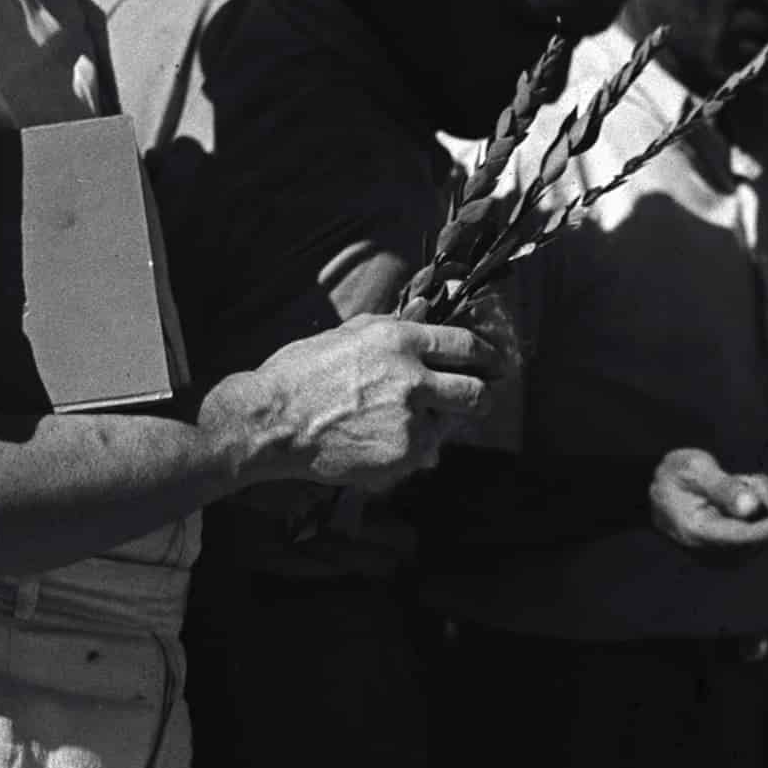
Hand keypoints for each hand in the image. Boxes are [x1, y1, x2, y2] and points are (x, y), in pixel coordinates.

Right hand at [234, 317, 496, 492]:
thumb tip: (426, 313)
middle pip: (476, 391)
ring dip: (435, 424)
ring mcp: (411, 419)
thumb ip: (394, 326)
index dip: (488, 356)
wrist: (273, 421)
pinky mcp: (403, 454)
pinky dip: (412, 449)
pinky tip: (380, 441)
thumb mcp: (348, 334)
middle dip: (483, 396)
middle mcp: (413, 378)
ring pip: (448, 425)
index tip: (494, 363)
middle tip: (479, 399)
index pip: (466, 346)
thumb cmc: (300, 374)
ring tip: (398, 423)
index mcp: (400, 340)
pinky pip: (425, 452)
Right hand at [649, 449, 767, 555]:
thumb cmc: (674, 475)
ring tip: (731, 484)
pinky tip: (735, 497)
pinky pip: (761, 527)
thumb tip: (752, 507)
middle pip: (763, 528)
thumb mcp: (693, 469)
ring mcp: (725, 554)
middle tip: (740, 477)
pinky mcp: (734, 551)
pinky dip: (756, 507)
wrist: (658, 490)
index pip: (750, 536)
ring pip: (765, 525)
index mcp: (700, 533)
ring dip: (757, 498)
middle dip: (761, 496)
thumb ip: (722, 486)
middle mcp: (715, 551)